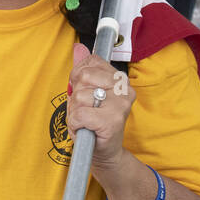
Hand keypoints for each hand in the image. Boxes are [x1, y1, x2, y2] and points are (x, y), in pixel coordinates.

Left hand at [66, 44, 135, 169]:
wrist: (103, 152)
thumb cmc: (93, 121)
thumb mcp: (85, 92)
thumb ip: (83, 69)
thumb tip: (79, 48)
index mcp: (120, 79)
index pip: (90, 62)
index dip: (78, 77)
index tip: (84, 91)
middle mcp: (124, 89)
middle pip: (83, 76)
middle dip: (75, 94)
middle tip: (84, 109)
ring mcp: (120, 105)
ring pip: (79, 96)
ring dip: (74, 111)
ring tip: (85, 120)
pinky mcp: (111, 121)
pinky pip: (79, 114)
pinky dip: (75, 123)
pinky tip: (84, 128)